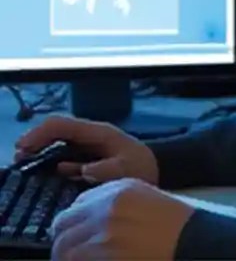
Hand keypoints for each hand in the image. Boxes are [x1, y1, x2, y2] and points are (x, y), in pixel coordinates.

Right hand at [14, 115, 157, 184]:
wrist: (152, 174)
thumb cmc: (142, 168)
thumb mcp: (129, 170)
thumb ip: (108, 170)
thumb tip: (85, 170)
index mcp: (99, 132)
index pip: (64, 124)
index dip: (41, 133)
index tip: (24, 147)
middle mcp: (90, 135)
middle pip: (56, 130)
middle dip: (35, 141)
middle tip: (19, 159)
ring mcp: (87, 145)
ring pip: (56, 141)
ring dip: (38, 151)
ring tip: (23, 164)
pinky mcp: (85, 157)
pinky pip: (62, 155)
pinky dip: (47, 160)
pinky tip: (39, 172)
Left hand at [50, 178, 191, 260]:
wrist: (197, 240)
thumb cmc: (179, 226)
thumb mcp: (149, 202)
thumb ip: (119, 205)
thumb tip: (91, 221)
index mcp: (121, 189)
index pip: (78, 203)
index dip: (76, 222)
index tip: (78, 234)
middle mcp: (108, 205)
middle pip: (63, 222)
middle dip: (64, 239)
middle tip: (71, 254)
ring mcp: (103, 229)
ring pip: (63, 245)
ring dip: (67, 256)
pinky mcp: (102, 251)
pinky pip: (73, 259)